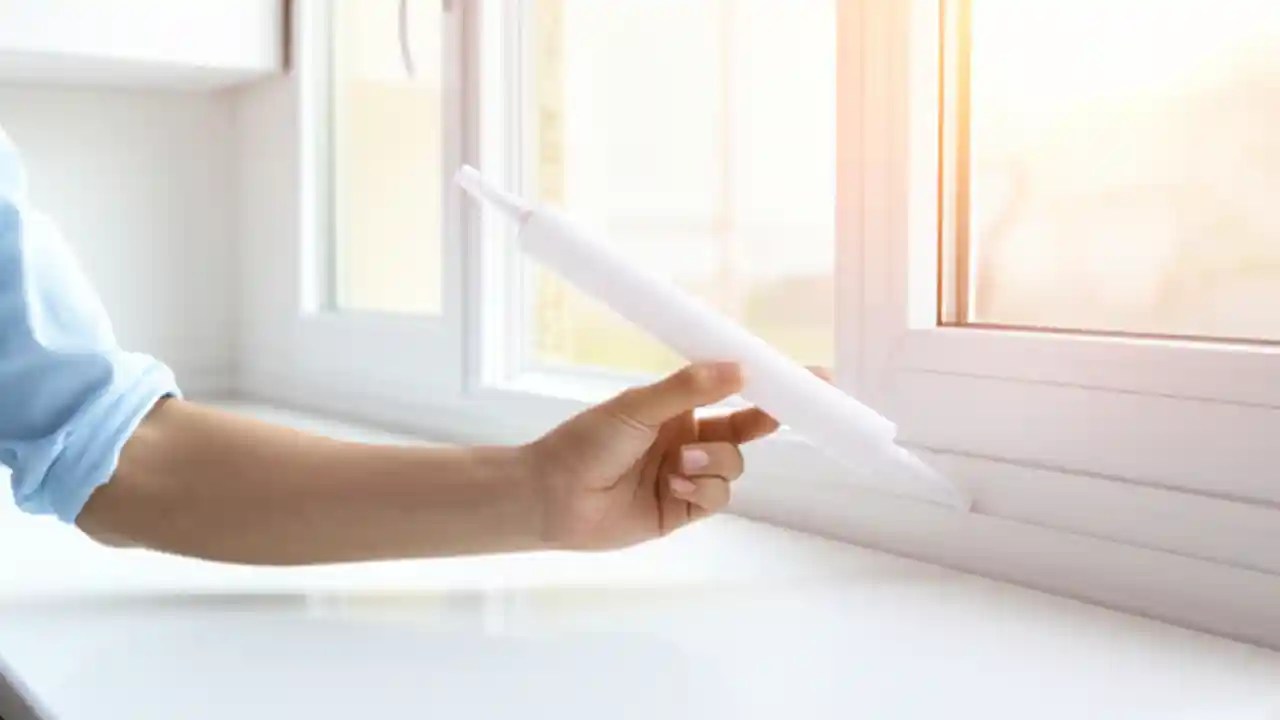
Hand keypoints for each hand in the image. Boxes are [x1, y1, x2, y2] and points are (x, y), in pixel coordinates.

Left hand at [527, 362, 779, 550]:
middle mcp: (686, 437)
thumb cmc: (584, 442)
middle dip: (762, 422)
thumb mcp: (637, 407)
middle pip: (744, 430)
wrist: (552, 497)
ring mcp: (686, 475)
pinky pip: (717, 496)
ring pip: (733, 465)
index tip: (812, 378)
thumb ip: (689, 389)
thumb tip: (739, 368)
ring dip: (716, 461)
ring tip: (681, 464)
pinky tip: (677, 487)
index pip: (733, 390)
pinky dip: (705, 489)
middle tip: (776, 415)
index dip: (770, 385)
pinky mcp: (682, 510)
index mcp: (676, 406)